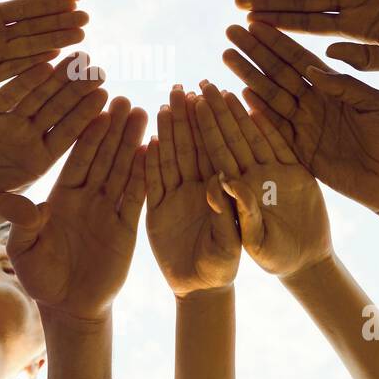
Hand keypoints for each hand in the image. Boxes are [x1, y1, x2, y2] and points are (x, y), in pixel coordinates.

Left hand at [0, 0, 87, 102]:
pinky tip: (57, 58)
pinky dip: (37, 64)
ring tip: (81, 36)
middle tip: (86, 16)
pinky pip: (17, 70)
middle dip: (60, 21)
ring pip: (31, 47)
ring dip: (56, 42)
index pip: (23, 7)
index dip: (46, 2)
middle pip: (35, 26)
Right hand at [0, 53, 106, 223]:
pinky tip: (44, 65)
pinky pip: (9, 93)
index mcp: (39, 160)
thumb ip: (11, 211)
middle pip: (59, 111)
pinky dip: (25, 81)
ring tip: (80, 59)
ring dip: (59, 78)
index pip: (67, 136)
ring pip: (39, 96)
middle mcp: (29, 137)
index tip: (103, 102)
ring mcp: (10, 121)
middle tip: (99, 72)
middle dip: (78, 92)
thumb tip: (37, 216)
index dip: (85, 119)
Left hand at [0, 97, 147, 324]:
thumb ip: (22, 223)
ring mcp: (107, 209)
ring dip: (131, 142)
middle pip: (102, 155)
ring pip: (122, 168)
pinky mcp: (125, 226)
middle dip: (112, 127)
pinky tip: (153, 150)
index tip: (93, 106)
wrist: (67, 306)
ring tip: (143, 113)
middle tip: (123, 98)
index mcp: (60, 195)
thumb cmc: (39, 276)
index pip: (75, 157)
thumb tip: (25, 204)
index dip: (85, 132)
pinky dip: (144, 174)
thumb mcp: (22, 248)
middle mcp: (85, 196)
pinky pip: (136, 195)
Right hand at [144, 86, 239, 297]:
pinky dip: (148, 161)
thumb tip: (222, 181)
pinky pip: (150, 181)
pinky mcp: (157, 210)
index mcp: (222, 192)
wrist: (200, 291)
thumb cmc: (223, 270)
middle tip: (180, 87)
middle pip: (192, 146)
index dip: (210, 123)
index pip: (215, 150)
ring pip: (171, 157)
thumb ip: (231, 213)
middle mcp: (200, 188)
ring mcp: (178, 197)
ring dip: (167, 131)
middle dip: (186, 117)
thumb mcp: (232, 245)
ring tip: (162, 104)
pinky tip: (146, 140)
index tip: (206, 97)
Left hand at [192, 83, 330, 279]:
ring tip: (223, 89)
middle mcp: (244, 180)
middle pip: (223, 141)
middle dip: (210, 113)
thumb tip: (222, 181)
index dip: (198, 129)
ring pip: (248, 138)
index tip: (187, 104)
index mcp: (226, 195)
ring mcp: (269, 175)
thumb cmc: (271, 259)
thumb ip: (239, 213)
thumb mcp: (249, 243)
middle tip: (197, 84)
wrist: (303, 264)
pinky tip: (256, 106)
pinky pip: (279, 144)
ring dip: (235, 114)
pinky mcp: (295, 173)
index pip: (209, 155)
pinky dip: (268, 126)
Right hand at [222, 22, 378, 213]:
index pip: (299, 58)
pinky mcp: (299, 150)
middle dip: (255, 52)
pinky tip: (239, 93)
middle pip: (278, 72)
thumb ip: (346, 87)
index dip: (277, 40)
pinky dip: (256, 111)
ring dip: (248, 76)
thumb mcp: (377, 106)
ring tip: (228, 56)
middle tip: (232, 31)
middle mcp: (314, 101)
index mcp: (334, 86)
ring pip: (270, 95)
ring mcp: (304, 125)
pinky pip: (273, 128)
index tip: (256, 23)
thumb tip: (311, 69)